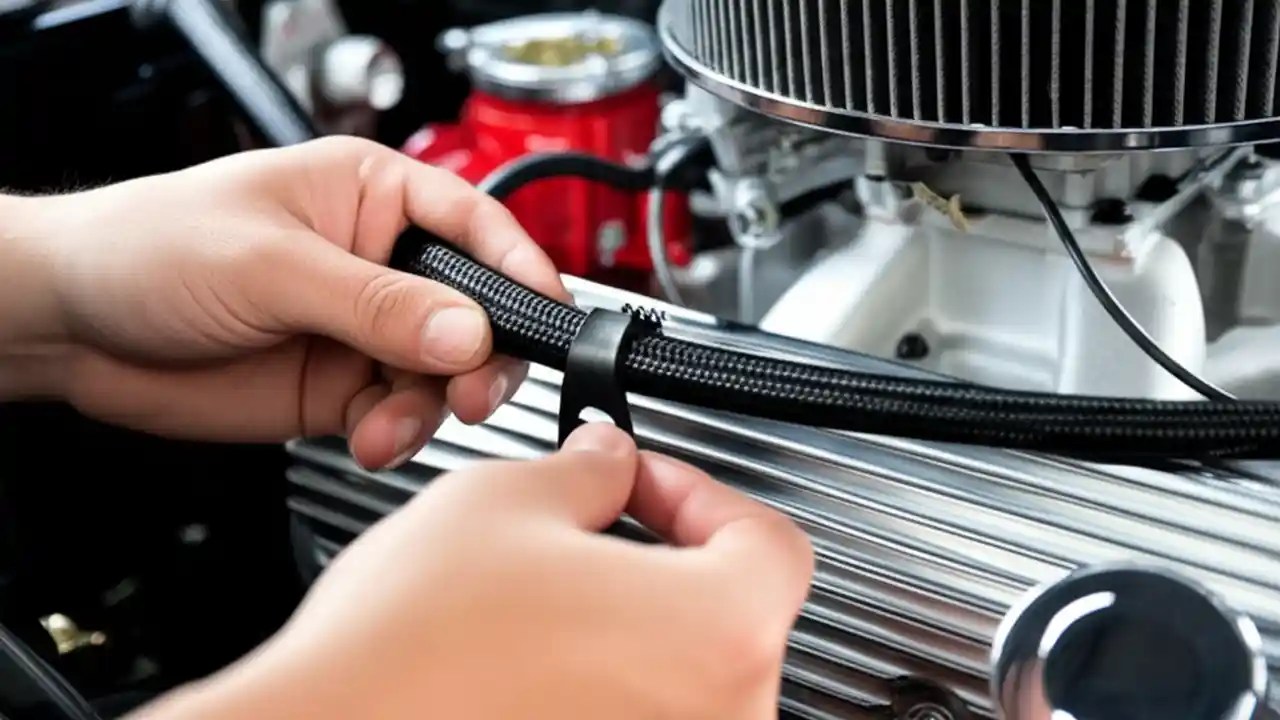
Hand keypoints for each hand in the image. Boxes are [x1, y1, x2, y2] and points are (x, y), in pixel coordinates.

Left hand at [5, 136, 564, 467]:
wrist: (73, 327)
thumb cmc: (150, 248)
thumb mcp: (273, 265)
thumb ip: (377, 303)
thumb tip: (467, 331)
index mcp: (373, 196)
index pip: (476, 225)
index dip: (519, 270)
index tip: (547, 317)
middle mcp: (381, 263)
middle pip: (475, 310)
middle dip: (481, 356)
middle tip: (470, 391)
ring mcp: (363, 330)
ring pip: (443, 374)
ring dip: (429, 406)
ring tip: (389, 425)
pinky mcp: (341, 387)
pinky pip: (400, 414)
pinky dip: (397, 434)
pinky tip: (370, 439)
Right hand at [132, 424, 814, 718]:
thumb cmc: (405, 652)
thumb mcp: (504, 502)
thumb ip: (588, 470)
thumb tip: (608, 463)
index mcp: (719, 631)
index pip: (767, 540)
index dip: (697, 491)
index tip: (640, 484)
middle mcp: (719, 718)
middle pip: (735, 613)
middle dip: (666, 557)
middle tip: (591, 529)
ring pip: (684, 676)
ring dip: (633, 626)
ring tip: (549, 598)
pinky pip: (639, 719)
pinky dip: (605, 690)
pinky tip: (534, 664)